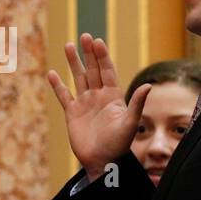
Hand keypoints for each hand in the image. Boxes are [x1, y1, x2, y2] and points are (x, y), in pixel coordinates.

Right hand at [47, 34, 149, 180]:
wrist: (102, 162)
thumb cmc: (119, 145)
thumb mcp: (129, 123)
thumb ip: (137, 104)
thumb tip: (148, 86)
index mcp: (113, 96)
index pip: (107, 71)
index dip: (102, 56)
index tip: (97, 42)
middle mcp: (99, 96)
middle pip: (93, 70)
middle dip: (89, 53)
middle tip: (84, 36)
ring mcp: (85, 104)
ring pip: (78, 78)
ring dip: (74, 63)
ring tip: (69, 45)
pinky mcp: (72, 114)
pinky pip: (64, 96)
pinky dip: (58, 86)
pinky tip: (52, 74)